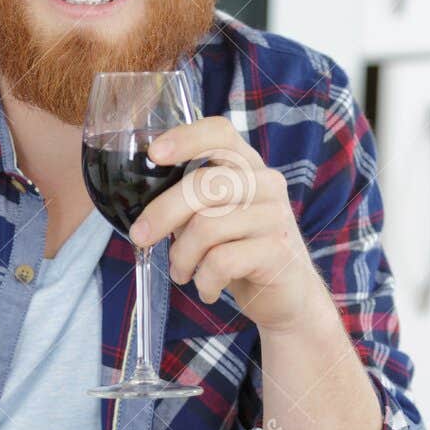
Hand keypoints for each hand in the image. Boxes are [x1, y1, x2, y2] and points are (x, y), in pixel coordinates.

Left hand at [128, 116, 330, 332]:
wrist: (289, 296)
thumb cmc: (242, 253)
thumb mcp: (216, 220)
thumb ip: (190, 204)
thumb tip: (145, 208)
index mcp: (248, 167)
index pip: (220, 133)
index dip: (185, 139)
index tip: (154, 155)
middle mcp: (266, 183)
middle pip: (202, 185)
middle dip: (161, 214)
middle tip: (141, 237)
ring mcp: (275, 216)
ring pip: (206, 228)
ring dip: (182, 257)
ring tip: (183, 272)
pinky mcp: (278, 251)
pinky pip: (221, 261)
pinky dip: (204, 281)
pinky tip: (208, 288)